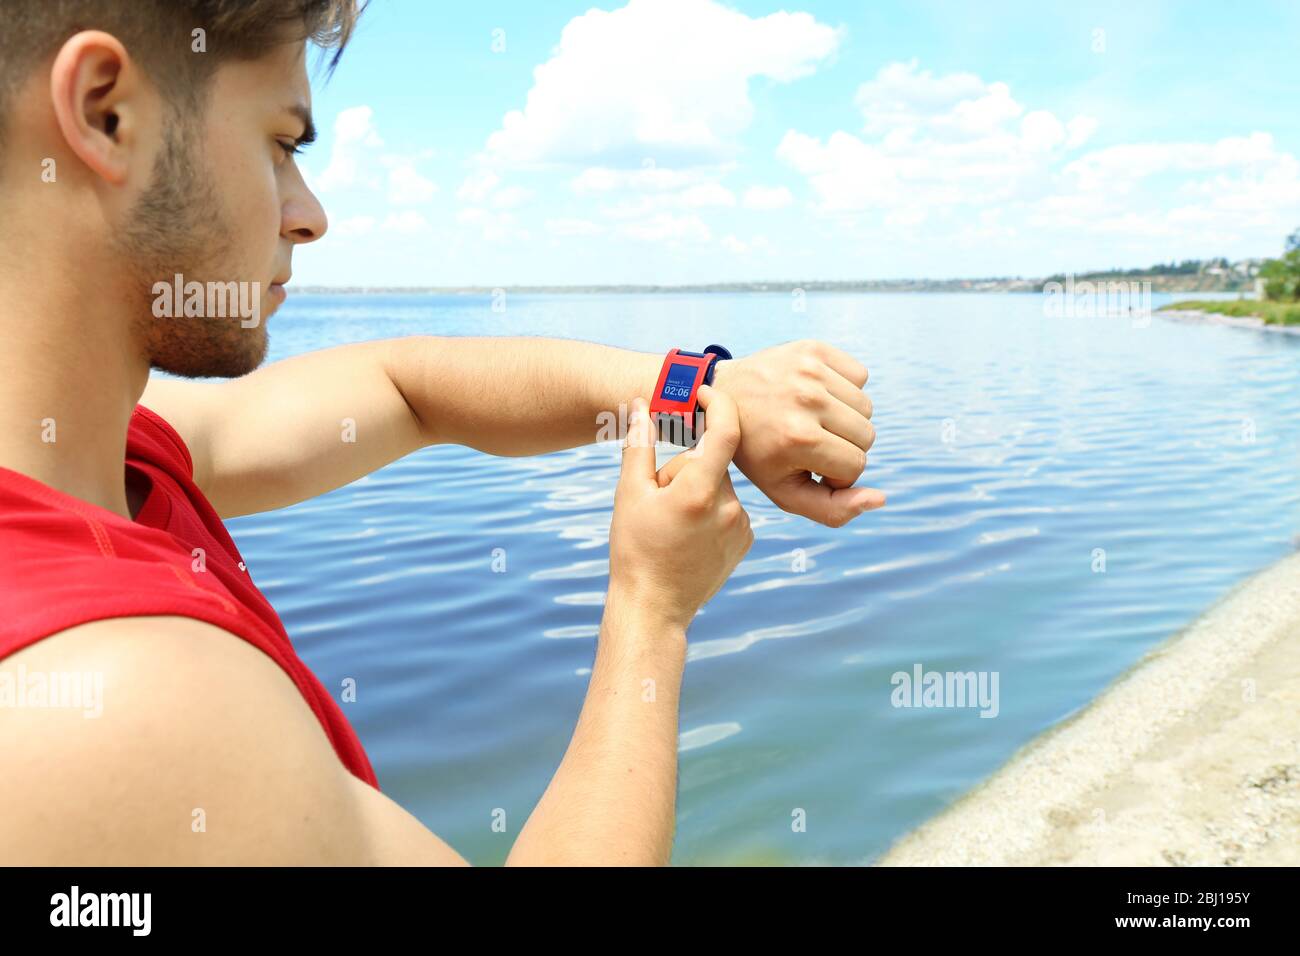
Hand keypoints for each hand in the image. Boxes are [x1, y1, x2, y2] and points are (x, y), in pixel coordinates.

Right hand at [608, 386, 752, 633]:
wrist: (654, 606)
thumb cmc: (635, 548)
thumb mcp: (629, 494)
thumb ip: (639, 444)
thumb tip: (641, 404)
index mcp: (699, 491)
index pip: (725, 431)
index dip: (718, 404)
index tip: (704, 393)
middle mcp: (729, 507)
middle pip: (711, 462)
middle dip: (687, 467)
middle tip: (659, 496)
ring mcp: (742, 525)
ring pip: (720, 486)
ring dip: (699, 490)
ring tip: (673, 522)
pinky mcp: (746, 540)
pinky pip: (729, 508)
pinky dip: (711, 511)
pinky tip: (689, 534)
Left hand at [709, 339, 883, 526]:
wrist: (722, 398)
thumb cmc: (756, 452)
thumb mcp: (784, 491)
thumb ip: (833, 509)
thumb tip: (881, 499)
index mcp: (798, 439)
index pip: (857, 465)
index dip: (837, 472)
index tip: (809, 464)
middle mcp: (807, 400)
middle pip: (867, 435)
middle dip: (844, 445)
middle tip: (811, 441)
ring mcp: (810, 370)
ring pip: (866, 407)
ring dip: (845, 418)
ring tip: (813, 418)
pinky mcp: (813, 348)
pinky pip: (859, 375)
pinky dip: (843, 389)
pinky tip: (815, 395)